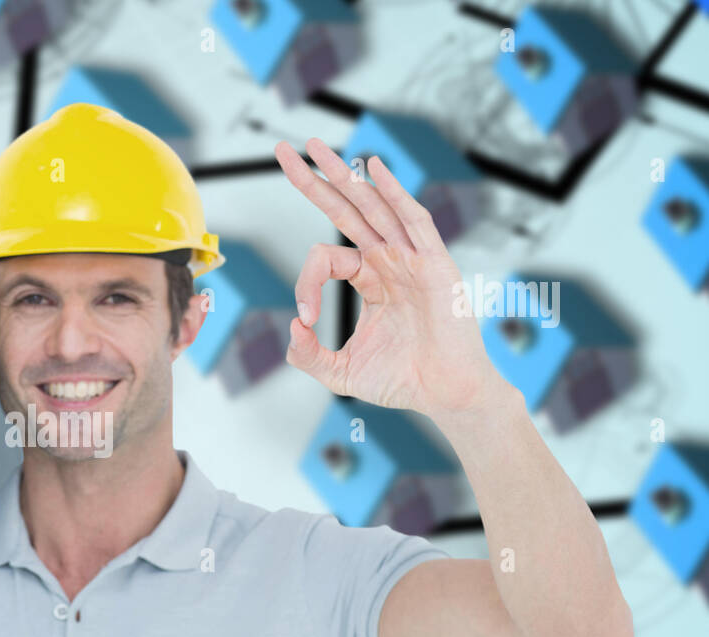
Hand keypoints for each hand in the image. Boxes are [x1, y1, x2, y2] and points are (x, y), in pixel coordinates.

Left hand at [273, 139, 505, 419]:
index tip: (306, 318)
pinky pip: (413, 220)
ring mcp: (412, 258)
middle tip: (285, 150)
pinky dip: (394, 192)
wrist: (446, 395)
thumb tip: (292, 325)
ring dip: (344, 175)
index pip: (325, 258)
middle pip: (346, 209)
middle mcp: (389, 260)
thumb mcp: (340, 371)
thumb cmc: (402, 381)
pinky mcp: (435, 264)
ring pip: (373, 205)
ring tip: (315, 146)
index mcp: (369, 279)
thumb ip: (307, 354)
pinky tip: (372, 168)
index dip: (306, 283)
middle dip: (315, 180)